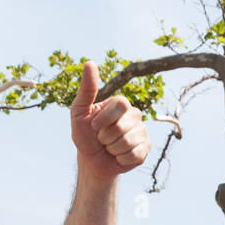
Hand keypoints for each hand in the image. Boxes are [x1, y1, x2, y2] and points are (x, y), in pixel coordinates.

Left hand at [69, 62, 149, 178]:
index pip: (121, 105)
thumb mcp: (79, 111)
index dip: (104, 118)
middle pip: (124, 125)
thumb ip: (86, 89)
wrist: (91, 162)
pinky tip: (118, 157)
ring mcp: (142, 132)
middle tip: (102, 139)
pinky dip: (120, 159)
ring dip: (112, 149)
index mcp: (121, 104)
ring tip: (109, 148)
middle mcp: (135, 115)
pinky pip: (134, 154)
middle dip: (106, 136)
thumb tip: (90, 63)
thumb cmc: (85, 135)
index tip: (94, 126)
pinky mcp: (145, 150)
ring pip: (128, 142)